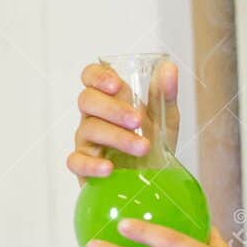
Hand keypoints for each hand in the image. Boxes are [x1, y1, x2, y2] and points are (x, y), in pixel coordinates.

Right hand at [66, 59, 180, 179]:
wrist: (153, 179)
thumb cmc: (154, 145)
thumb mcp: (165, 118)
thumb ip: (164, 94)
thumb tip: (169, 67)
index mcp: (109, 99)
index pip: (91, 77)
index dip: (98, 76)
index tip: (116, 85)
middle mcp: (93, 116)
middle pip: (87, 100)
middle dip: (113, 109)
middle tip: (137, 120)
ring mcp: (86, 141)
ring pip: (89, 129)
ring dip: (117, 137)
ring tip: (143, 147)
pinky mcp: (84, 168)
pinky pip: (77, 162)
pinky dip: (91, 164)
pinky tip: (109, 168)